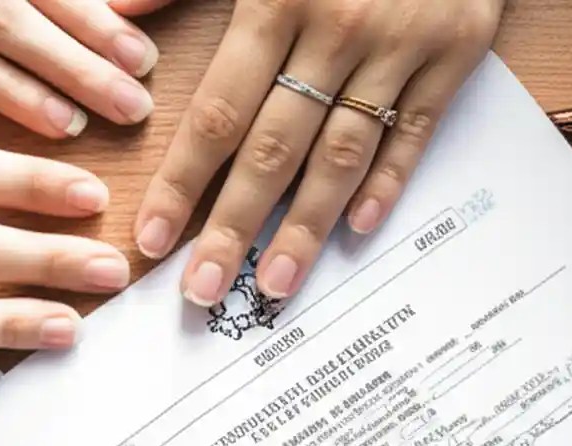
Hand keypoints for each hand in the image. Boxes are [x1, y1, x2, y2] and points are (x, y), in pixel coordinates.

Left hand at [127, 0, 502, 305]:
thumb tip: (114, 14)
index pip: (216, 114)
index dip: (181, 184)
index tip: (152, 241)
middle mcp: (336, 31)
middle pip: (273, 150)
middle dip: (232, 228)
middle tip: (204, 293)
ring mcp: (401, 45)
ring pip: (343, 153)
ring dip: (305, 226)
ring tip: (275, 285)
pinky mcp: (457, 50)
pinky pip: (415, 130)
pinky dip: (388, 182)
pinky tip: (357, 230)